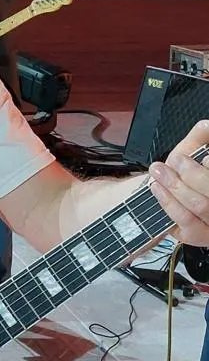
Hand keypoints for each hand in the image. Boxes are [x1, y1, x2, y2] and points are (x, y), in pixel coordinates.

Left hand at [148, 120, 208, 247]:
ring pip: (200, 206)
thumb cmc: (189, 173)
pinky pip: (185, 221)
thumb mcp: (195, 152)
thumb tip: (206, 124)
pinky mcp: (197, 236)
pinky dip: (169, 203)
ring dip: (177, 187)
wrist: (172, 195)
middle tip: (175, 160)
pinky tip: (156, 188)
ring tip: (159, 172)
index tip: (204, 157)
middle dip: (192, 174)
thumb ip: (201, 138)